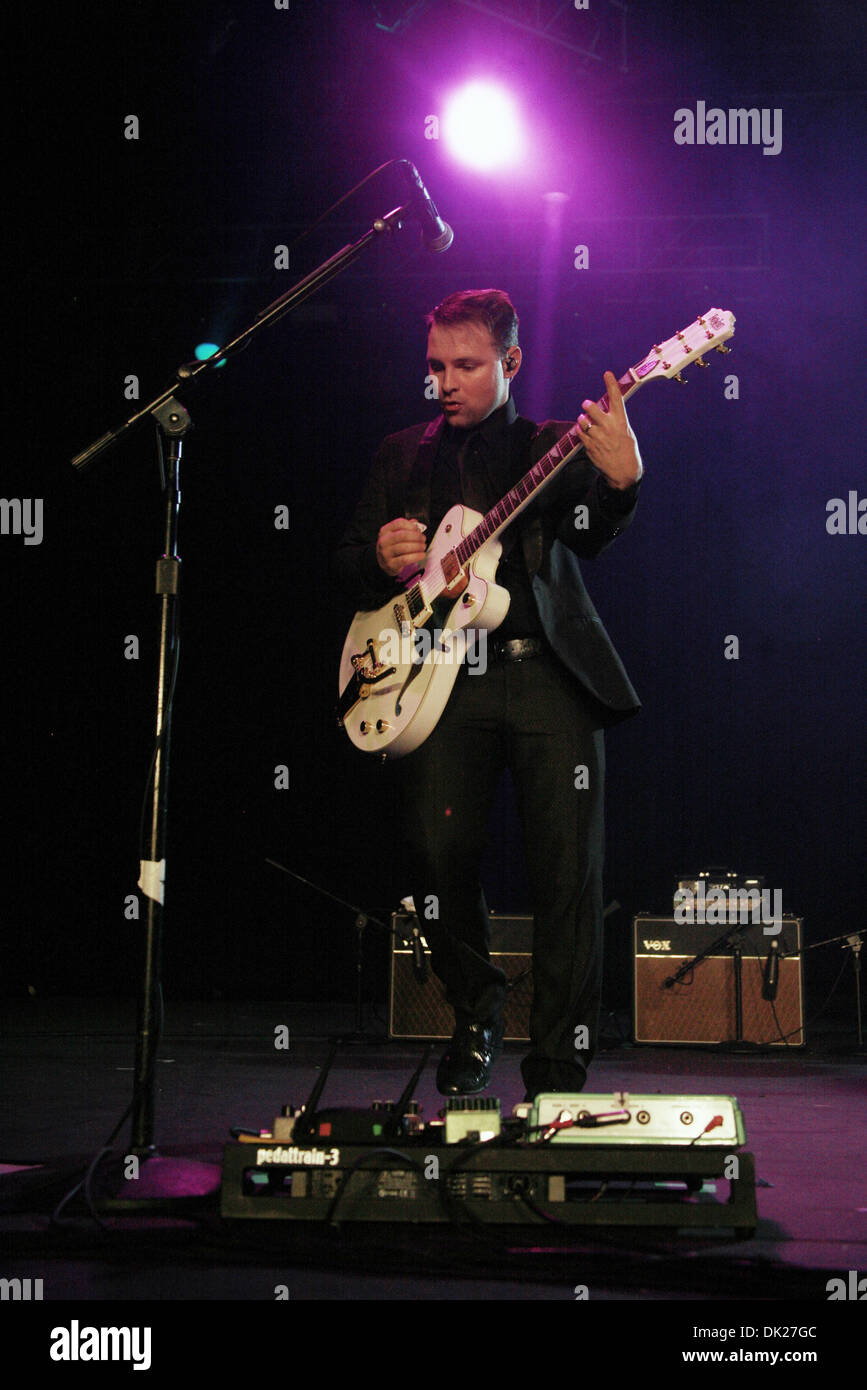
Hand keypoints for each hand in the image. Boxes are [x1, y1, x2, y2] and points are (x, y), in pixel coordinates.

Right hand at [376, 517, 427, 576]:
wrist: (383, 563)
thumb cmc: (392, 546)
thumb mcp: (395, 534)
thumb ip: (405, 527)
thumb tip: (416, 523)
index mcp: (384, 531)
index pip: (399, 523)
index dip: (412, 526)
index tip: (419, 530)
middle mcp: (383, 541)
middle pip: (403, 535)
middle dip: (416, 537)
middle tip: (423, 539)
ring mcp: (386, 553)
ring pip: (405, 548)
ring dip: (418, 547)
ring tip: (423, 547)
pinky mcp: (391, 564)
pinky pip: (406, 559)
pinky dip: (416, 556)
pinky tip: (422, 555)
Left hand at [577, 371, 642, 489]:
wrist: (624, 472)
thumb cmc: (627, 451)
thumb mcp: (626, 432)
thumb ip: (615, 421)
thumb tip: (603, 412)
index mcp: (621, 421)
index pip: (616, 398)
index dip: (611, 384)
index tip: (607, 374)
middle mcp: (609, 426)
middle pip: (592, 408)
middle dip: (588, 406)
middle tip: (587, 405)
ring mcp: (598, 437)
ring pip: (583, 421)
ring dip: (582, 420)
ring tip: (585, 422)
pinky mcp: (590, 446)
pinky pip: (580, 434)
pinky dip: (580, 432)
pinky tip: (585, 433)